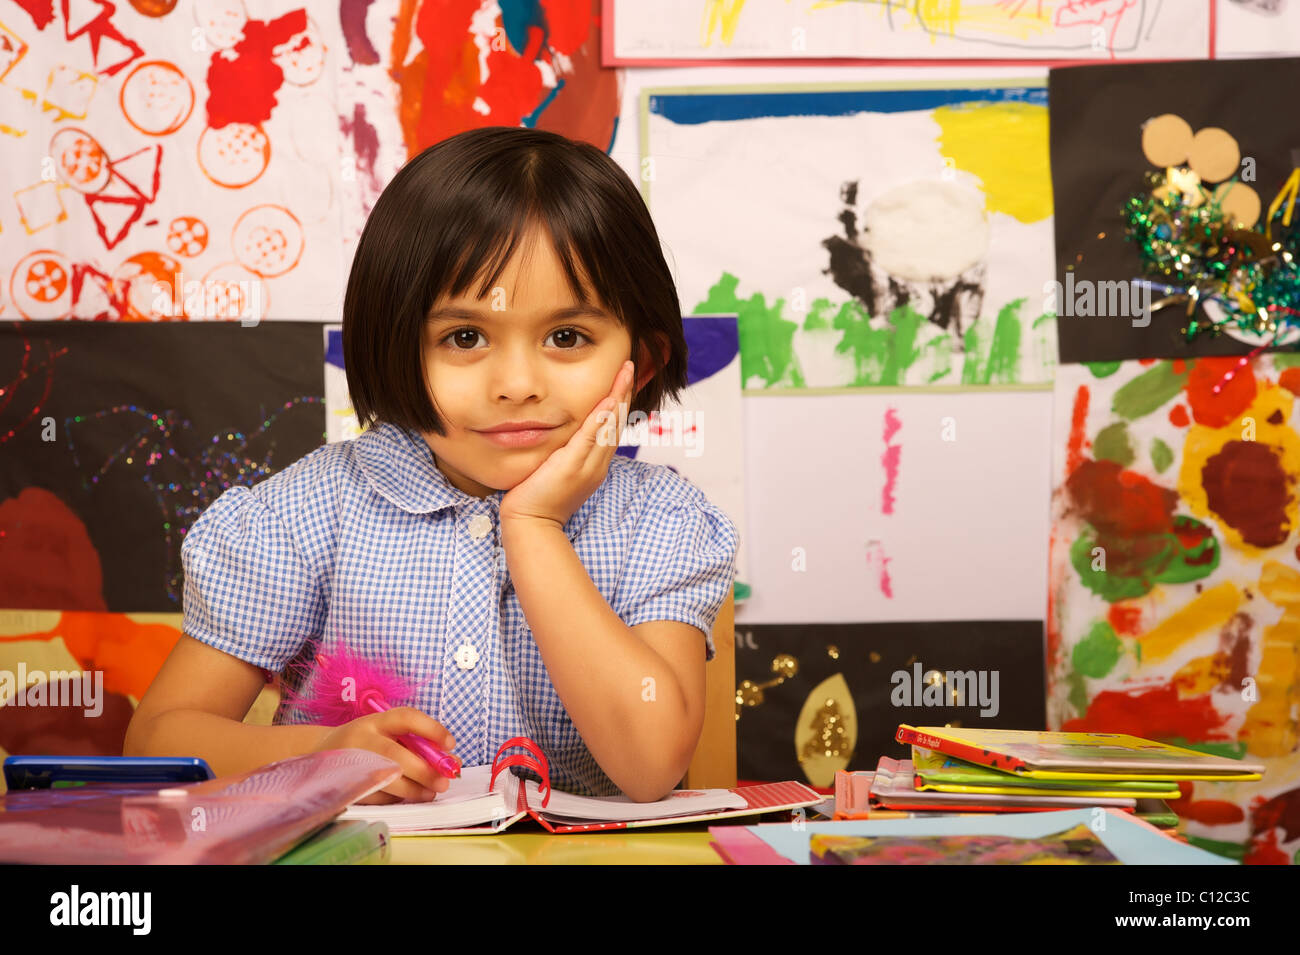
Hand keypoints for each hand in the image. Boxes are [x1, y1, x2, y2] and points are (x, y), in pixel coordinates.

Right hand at [312, 708, 457, 804]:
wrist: (322, 751)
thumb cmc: (369, 742)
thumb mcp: (389, 733)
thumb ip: (420, 744)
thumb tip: (453, 762)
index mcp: (377, 721)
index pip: (407, 718)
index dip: (432, 729)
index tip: (450, 744)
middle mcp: (362, 738)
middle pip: (395, 754)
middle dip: (424, 771)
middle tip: (444, 781)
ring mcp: (351, 763)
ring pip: (385, 779)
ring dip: (414, 789)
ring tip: (430, 792)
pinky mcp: (347, 785)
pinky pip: (377, 795)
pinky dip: (397, 797)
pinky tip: (406, 795)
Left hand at [499, 359, 634, 529]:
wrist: (531, 524)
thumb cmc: (538, 499)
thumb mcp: (556, 469)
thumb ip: (564, 451)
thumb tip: (565, 433)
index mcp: (595, 463)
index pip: (612, 426)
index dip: (620, 400)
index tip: (624, 378)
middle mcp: (597, 463)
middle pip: (618, 422)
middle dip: (625, 391)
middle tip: (631, 364)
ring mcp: (588, 465)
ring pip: (610, 426)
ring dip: (619, 396)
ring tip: (626, 371)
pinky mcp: (573, 466)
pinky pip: (592, 437)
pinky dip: (602, 418)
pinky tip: (609, 399)